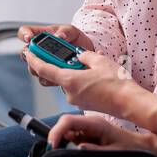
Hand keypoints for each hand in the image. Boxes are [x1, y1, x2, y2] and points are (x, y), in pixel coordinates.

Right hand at [17, 24, 94, 85]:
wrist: (85, 52)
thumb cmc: (75, 39)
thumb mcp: (72, 31)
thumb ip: (66, 31)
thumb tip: (59, 36)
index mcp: (40, 35)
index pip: (24, 32)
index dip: (24, 35)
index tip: (29, 39)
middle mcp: (38, 50)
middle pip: (25, 55)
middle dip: (32, 58)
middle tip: (41, 57)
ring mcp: (43, 63)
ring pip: (34, 69)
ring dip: (42, 69)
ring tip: (54, 67)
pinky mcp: (50, 75)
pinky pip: (45, 79)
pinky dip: (52, 79)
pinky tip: (61, 76)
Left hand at [22, 46, 139, 116]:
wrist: (129, 103)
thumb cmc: (116, 83)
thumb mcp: (99, 60)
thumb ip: (84, 56)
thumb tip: (79, 56)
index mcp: (70, 80)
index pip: (44, 69)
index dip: (34, 60)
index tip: (27, 52)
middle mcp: (69, 93)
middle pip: (56, 75)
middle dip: (58, 64)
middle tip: (64, 54)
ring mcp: (76, 100)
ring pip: (68, 82)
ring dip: (73, 73)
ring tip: (88, 65)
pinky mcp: (84, 104)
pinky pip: (76, 89)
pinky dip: (80, 81)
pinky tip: (93, 76)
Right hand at [47, 112, 156, 156]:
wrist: (146, 149)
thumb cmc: (133, 151)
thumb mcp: (116, 154)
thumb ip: (96, 151)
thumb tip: (78, 147)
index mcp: (95, 124)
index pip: (68, 121)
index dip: (56, 132)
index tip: (50, 146)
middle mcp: (91, 125)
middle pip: (65, 126)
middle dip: (57, 138)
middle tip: (54, 155)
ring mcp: (91, 130)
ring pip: (69, 133)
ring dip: (63, 144)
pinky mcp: (92, 137)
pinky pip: (75, 140)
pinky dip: (70, 147)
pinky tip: (72, 156)